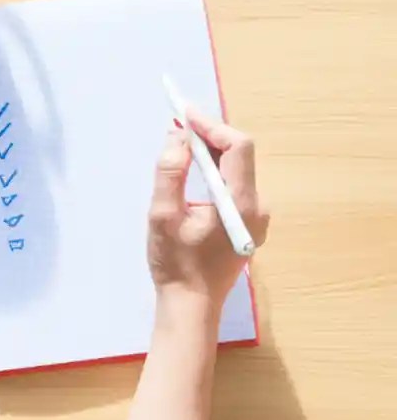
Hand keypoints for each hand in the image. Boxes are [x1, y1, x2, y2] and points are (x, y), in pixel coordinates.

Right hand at [148, 110, 269, 310]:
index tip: (184, 114)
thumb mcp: (162, 217)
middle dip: (209, 135)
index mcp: (240, 203)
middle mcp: (257, 206)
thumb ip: (169, 173)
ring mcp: (256, 215)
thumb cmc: (175, 265)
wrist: (191, 305)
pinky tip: (193, 170)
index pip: (237, 147)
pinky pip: (234, 183)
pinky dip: (214, 169)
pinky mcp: (248, 221)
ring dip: (211, 152)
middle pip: (239, 154)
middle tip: (178, 125)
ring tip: (181, 144)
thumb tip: (177, 136)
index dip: (212, 126)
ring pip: (237, 168)